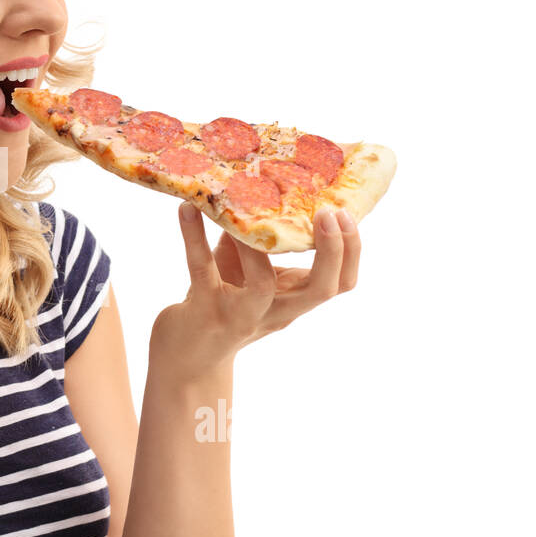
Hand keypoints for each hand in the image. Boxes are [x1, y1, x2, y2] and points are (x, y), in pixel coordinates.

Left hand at [154, 202, 360, 367]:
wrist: (184, 356)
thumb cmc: (220, 300)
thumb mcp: (249, 270)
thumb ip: (260, 235)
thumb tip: (263, 180)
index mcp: (293, 301)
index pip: (340, 283)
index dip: (350, 252)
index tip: (345, 213)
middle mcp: (275, 313)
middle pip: (322, 290)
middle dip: (332, 251)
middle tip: (328, 212)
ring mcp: (240, 314)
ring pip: (261, 284)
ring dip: (257, 244)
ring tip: (250, 202)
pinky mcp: (203, 310)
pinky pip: (201, 270)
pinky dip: (193, 238)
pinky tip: (186, 210)